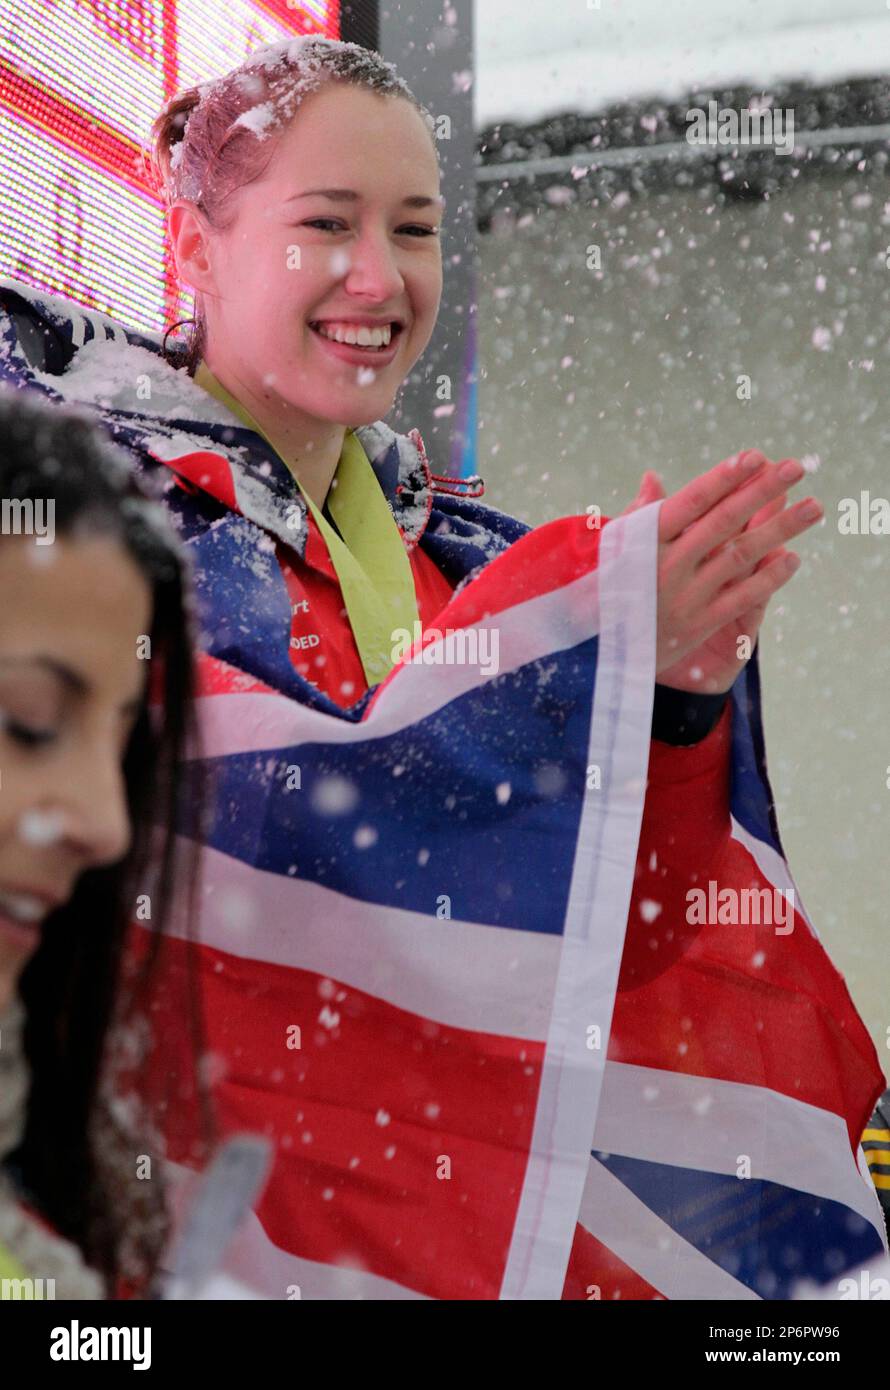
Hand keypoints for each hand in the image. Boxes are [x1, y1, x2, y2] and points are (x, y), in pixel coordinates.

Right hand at [620, 451, 823, 694]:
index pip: (690, 501)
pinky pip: (740, 598)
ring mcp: (683, 596)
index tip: (756, 456)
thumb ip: (637, 514)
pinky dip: (768, 578)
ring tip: (814, 508)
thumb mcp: (609, 549)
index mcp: (642, 540)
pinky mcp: (696, 625)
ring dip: (780, 529)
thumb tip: (653, 477)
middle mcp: (665, 565)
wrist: (589, 652)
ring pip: (740, 555)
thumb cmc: (600, 590)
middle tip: (797, 468)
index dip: (724, 478)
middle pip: (723, 522)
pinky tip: (793, 559)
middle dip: (763, 492)